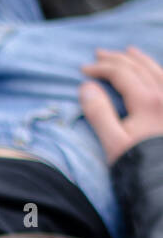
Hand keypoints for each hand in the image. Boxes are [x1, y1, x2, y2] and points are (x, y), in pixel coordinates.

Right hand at [79, 46, 162, 163]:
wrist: (162, 184)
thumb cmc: (138, 165)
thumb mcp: (113, 143)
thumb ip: (99, 113)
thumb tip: (86, 87)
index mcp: (147, 100)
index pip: (121, 73)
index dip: (101, 69)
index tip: (83, 70)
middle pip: (139, 66)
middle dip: (117, 59)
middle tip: (99, 55)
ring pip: (157, 70)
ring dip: (140, 59)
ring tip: (129, 52)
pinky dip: (157, 71)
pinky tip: (153, 72)